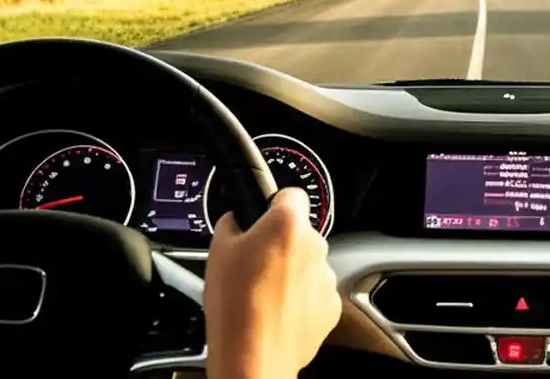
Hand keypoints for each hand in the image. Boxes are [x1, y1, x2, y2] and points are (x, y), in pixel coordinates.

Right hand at [205, 188, 340, 378]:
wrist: (253, 355)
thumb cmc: (235, 306)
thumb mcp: (217, 250)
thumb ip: (233, 224)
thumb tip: (237, 221)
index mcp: (287, 224)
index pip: (291, 194)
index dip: (275, 204)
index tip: (264, 216)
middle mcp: (314, 245)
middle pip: (299, 233)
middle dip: (281, 244)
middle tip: (254, 263)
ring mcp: (325, 276)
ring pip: (308, 263)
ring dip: (291, 272)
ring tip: (262, 293)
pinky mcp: (331, 305)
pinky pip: (315, 291)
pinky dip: (301, 298)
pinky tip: (277, 310)